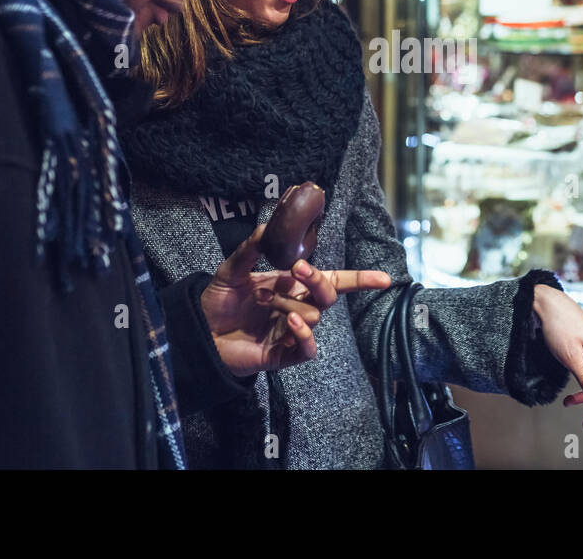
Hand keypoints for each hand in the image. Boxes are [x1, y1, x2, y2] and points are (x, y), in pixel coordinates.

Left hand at [201, 222, 391, 375]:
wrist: (198, 333)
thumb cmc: (217, 302)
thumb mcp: (232, 270)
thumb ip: (251, 249)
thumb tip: (266, 227)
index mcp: (292, 287)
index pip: (333, 281)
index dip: (359, 280)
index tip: (384, 278)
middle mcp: (297, 308)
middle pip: (329, 296)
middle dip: (318, 281)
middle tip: (296, 270)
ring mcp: (292, 332)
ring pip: (313, 316)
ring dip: (288, 304)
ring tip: (260, 302)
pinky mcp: (283, 355)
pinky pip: (307, 348)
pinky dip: (303, 335)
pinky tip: (287, 323)